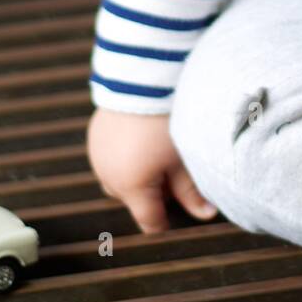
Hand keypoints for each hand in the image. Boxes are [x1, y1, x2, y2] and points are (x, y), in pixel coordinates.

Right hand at [86, 107, 218, 234]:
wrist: (142, 79)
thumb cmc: (167, 121)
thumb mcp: (184, 157)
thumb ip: (192, 191)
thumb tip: (206, 214)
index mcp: (132, 188)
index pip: (150, 222)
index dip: (167, 219)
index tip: (184, 203)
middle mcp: (109, 178)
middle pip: (134, 200)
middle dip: (154, 193)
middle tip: (175, 167)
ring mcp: (98, 157)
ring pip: (119, 181)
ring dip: (136, 175)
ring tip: (157, 151)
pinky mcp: (94, 138)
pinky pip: (109, 159)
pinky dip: (124, 156)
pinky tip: (141, 137)